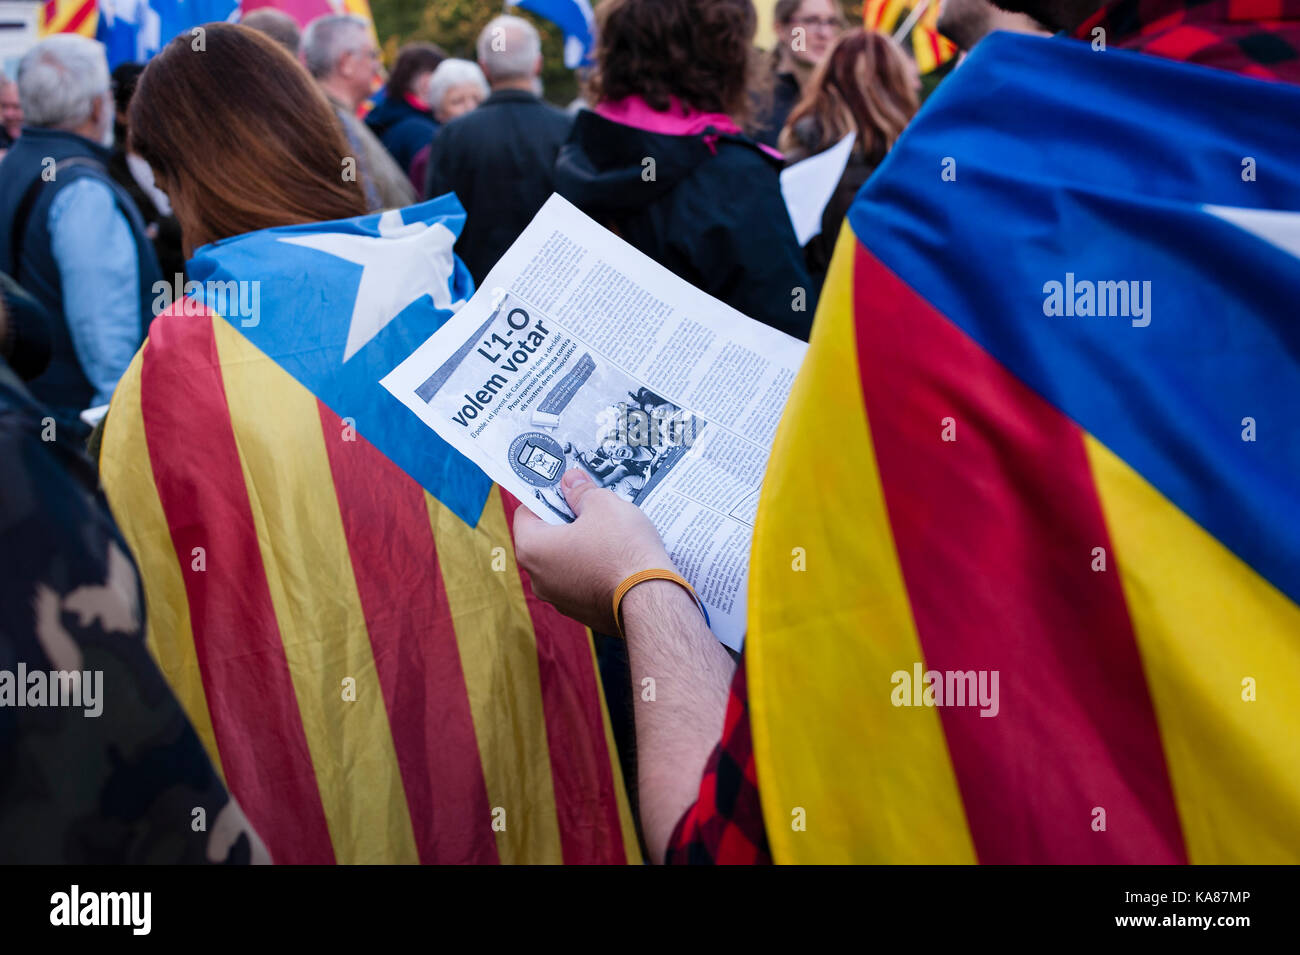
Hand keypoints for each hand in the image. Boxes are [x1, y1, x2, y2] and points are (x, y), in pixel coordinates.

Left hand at [512, 469, 672, 632]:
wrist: (651, 599)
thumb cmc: (622, 550)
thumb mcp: (603, 504)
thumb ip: (581, 491)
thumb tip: (572, 482)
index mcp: (532, 548)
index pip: (526, 512)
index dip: (547, 496)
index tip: (566, 488)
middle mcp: (539, 578)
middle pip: (545, 538)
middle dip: (567, 520)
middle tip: (591, 506)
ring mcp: (560, 599)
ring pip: (565, 562)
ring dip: (581, 546)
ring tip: (610, 532)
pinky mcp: (582, 612)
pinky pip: (582, 581)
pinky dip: (594, 569)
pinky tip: (617, 558)